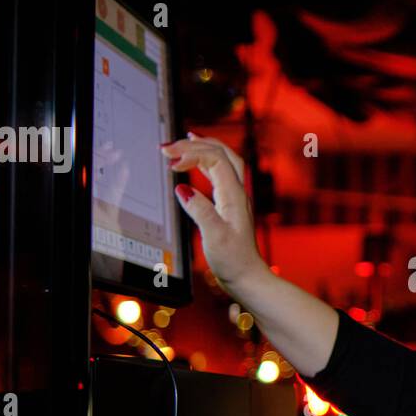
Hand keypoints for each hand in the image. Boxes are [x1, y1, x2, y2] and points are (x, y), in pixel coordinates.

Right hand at [161, 132, 264, 293]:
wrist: (247, 276)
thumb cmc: (233, 260)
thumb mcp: (214, 237)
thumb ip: (199, 210)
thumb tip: (182, 189)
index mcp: (234, 195)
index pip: (215, 159)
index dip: (192, 154)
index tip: (171, 163)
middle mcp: (237, 191)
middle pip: (220, 153)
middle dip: (194, 144)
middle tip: (168, 146)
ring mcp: (235, 196)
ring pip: (223, 159)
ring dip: (202, 147)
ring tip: (183, 139)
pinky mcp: (229, 204)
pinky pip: (220, 172)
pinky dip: (206, 160)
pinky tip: (195, 161)